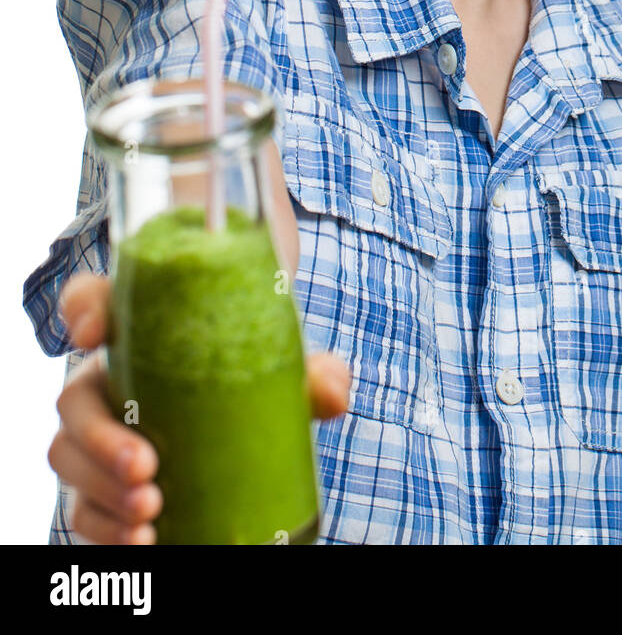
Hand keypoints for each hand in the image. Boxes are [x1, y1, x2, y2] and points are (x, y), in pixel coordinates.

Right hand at [48, 270, 350, 543]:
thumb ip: (311, 372)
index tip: (96, 332)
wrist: (244, 401)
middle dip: (100, 438)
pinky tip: (141, 541)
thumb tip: (334, 394)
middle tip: (147, 468)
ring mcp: (99, 431)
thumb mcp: (282, 362)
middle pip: (73, 398)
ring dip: (100, 490)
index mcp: (136, 329)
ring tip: (149, 513)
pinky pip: (83, 505)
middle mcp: (106, 376)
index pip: (90, 299)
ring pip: (68, 455)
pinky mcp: (104, 479)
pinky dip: (103, 526)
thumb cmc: (251, 365)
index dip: (83, 310)